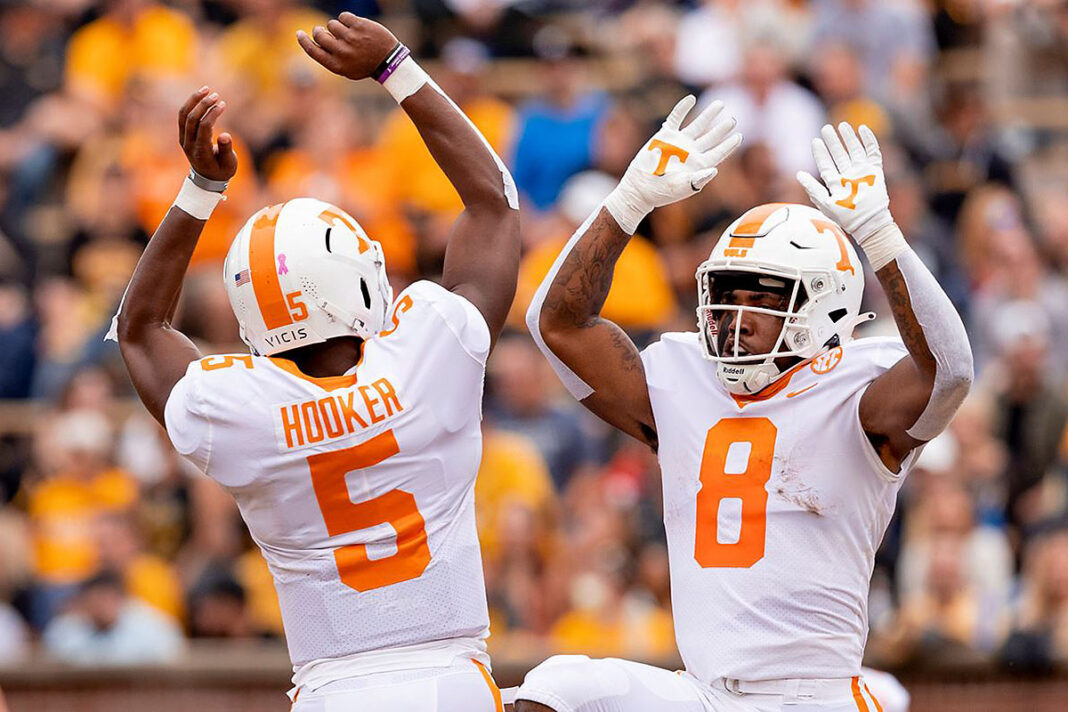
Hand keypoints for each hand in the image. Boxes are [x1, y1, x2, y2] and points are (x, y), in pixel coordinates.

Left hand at [178, 87, 236, 182]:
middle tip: (216, 95)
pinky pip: (183, 116)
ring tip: (206, 89)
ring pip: (184, 115)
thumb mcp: (229, 164)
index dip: (212, 114)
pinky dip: (191, 104)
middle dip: (203, 104)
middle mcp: (188, 144)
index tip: (223, 104)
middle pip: (191, 119)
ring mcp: (183, 139)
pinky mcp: (183, 134)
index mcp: (201, 152)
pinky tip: (201, 96)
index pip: (204, 127)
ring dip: (194, 100)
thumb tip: (225, 135)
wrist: (207, 179)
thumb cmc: (222, 170)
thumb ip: (226, 150)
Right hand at [297, 12, 397, 80]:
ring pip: (331, 24)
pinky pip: (343, 16)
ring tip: (349, 34)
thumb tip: (314, 41)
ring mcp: (350, 38)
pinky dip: (347, 20)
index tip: (299, 33)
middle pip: (319, 34)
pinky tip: (355, 28)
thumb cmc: (365, 65)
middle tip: (324, 31)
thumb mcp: (347, 69)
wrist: (389, 61)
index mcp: (337, 65)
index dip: (303, 41)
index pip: (313, 51)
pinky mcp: (359, 26)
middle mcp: (341, 52)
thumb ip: (330, 58)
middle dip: (320, 31)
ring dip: (337, 27)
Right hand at [604, 95, 741, 233]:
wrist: (639, 187)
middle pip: (711, 137)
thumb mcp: (681, 187)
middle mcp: (691, 152)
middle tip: (733, 120)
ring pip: (697, 125)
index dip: (729, 145)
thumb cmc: (661, 192)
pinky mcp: (664, 136)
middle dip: (722, 128)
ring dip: (708, 115)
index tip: (739, 136)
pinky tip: (690, 99)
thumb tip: (715, 170)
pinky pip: (675, 118)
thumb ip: (698, 180)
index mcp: (699, 165)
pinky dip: (682, 109)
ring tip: (720, 104)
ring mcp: (679, 143)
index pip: (718, 153)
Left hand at [796, 123, 892, 244]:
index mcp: (836, 183)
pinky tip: (862, 129)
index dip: (820, 153)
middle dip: (833, 142)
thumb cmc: (845, 216)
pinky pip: (872, 152)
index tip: (815, 141)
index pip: (826, 164)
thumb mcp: (825, 202)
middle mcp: (848, 176)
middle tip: (826, 128)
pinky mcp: (875, 171)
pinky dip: (869, 140)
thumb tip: (798, 174)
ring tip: (842, 125)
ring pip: (854, 150)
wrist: (868, 222)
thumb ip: (812, 188)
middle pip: (839, 154)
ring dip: (849, 138)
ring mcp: (862, 173)